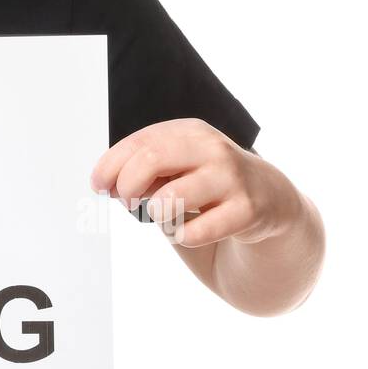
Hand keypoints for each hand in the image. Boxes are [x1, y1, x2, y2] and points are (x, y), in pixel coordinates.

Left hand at [88, 118, 303, 247]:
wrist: (270, 200)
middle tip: (126, 202)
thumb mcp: (178, 166)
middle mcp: (212, 148)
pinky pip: (194, 231)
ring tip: (166, 216)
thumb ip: (143, 169)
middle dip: (127, 185)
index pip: (139, 142)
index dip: (110, 165)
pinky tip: (190, 230)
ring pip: (169, 199)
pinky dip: (182, 236)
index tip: (97, 184)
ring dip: (157, 214)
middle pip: (150, 159)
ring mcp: (231, 178)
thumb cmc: (209, 183)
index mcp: (190, 132)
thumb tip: (103, 183)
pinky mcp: (247, 211)